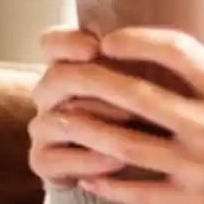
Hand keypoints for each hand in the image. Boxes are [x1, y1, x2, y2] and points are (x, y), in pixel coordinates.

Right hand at [28, 27, 136, 187]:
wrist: (134, 161)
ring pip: (58, 119)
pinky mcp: (42, 162)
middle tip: (131, 88)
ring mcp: (43, 128)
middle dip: (92, 82)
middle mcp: (49, 94)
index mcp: (67, 65)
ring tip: (134, 122)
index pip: (51, 43)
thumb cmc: (143, 113)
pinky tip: (119, 160)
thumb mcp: (145, 82)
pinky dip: (89, 160)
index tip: (95, 47)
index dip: (68, 42)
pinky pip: (53, 159)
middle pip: (55, 79)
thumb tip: (161, 41)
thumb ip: (142, 62)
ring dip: (98, 121)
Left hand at [30, 0, 203, 203]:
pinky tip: (84, 174)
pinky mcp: (193, 201)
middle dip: (93, 80)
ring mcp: (198, 167)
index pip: (177, 52)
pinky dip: (108, 186)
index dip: (137, 40)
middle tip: (64, 71)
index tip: (109, 39)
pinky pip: (141, 193)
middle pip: (138, 96)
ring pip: (129, 147)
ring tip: (59, 118)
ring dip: (88, 130)